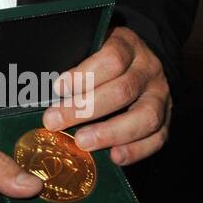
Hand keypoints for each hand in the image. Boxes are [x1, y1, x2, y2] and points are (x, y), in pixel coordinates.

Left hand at [42, 26, 170, 166]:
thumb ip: (72, 58)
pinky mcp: (166, 119)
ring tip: (82, 142)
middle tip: (54, 121)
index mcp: (128, 45)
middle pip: (123, 90)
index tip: (58, 87)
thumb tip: (36, 80)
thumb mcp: (90, 45)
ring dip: (111, 133)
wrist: (140, 60)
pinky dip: (136, 150)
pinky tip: (114, 157)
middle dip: (86, 109)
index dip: (84, 74)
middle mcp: (149, 70)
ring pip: (145, 117)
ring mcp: (161, 96)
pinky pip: (157, 138)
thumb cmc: (103, 56)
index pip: (112, 58)